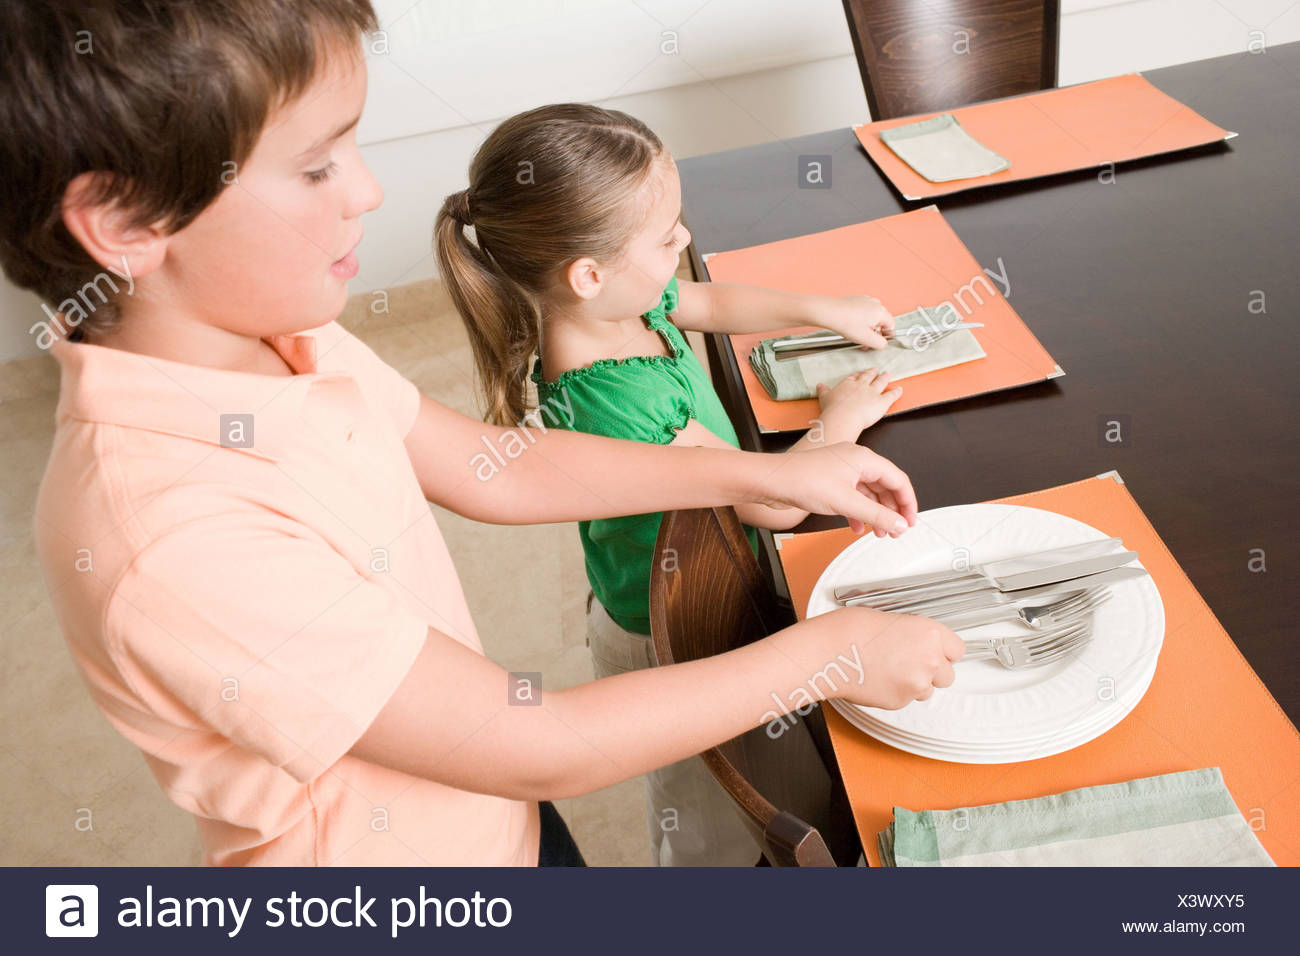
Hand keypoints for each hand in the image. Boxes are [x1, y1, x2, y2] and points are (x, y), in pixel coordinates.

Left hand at [746, 442, 917, 537]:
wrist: (771, 481)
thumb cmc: (802, 481)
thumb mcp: (846, 502)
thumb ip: (876, 515)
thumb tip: (899, 524)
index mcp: (864, 459)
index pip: (898, 480)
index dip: (907, 503)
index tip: (910, 522)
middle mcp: (855, 461)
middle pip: (885, 486)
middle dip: (891, 510)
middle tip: (896, 530)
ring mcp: (842, 470)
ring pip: (868, 493)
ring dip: (875, 514)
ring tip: (879, 533)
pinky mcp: (830, 481)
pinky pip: (852, 496)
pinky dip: (858, 512)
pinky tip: (856, 527)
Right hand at [798, 606, 963, 709]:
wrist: (829, 652)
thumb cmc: (850, 630)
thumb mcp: (891, 619)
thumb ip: (913, 632)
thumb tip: (918, 642)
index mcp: (930, 634)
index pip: (957, 649)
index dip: (945, 651)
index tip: (938, 652)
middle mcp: (929, 660)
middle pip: (948, 675)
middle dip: (932, 670)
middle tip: (911, 661)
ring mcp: (915, 683)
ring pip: (927, 690)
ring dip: (915, 683)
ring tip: (890, 669)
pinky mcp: (900, 701)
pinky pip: (907, 699)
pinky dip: (897, 692)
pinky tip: (880, 677)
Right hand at [815, 368, 902, 437]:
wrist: (843, 417)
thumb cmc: (833, 410)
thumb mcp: (824, 398)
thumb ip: (823, 391)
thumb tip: (819, 386)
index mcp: (847, 384)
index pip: (854, 377)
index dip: (858, 375)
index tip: (860, 373)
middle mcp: (861, 386)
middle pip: (868, 376)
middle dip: (872, 373)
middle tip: (875, 369)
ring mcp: (873, 393)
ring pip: (880, 382)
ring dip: (884, 377)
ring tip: (887, 374)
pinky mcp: (882, 402)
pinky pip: (891, 395)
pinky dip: (896, 392)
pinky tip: (900, 389)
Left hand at [818, 294, 894, 348]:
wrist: (830, 312)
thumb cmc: (847, 324)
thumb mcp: (866, 339)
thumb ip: (880, 343)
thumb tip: (884, 343)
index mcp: (880, 312)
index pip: (891, 325)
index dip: (885, 335)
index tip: (876, 341)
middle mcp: (875, 303)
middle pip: (881, 320)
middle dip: (875, 331)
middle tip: (865, 340)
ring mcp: (866, 300)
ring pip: (872, 316)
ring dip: (868, 326)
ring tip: (857, 333)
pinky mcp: (856, 300)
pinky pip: (864, 311)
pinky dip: (861, 319)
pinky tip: (852, 325)